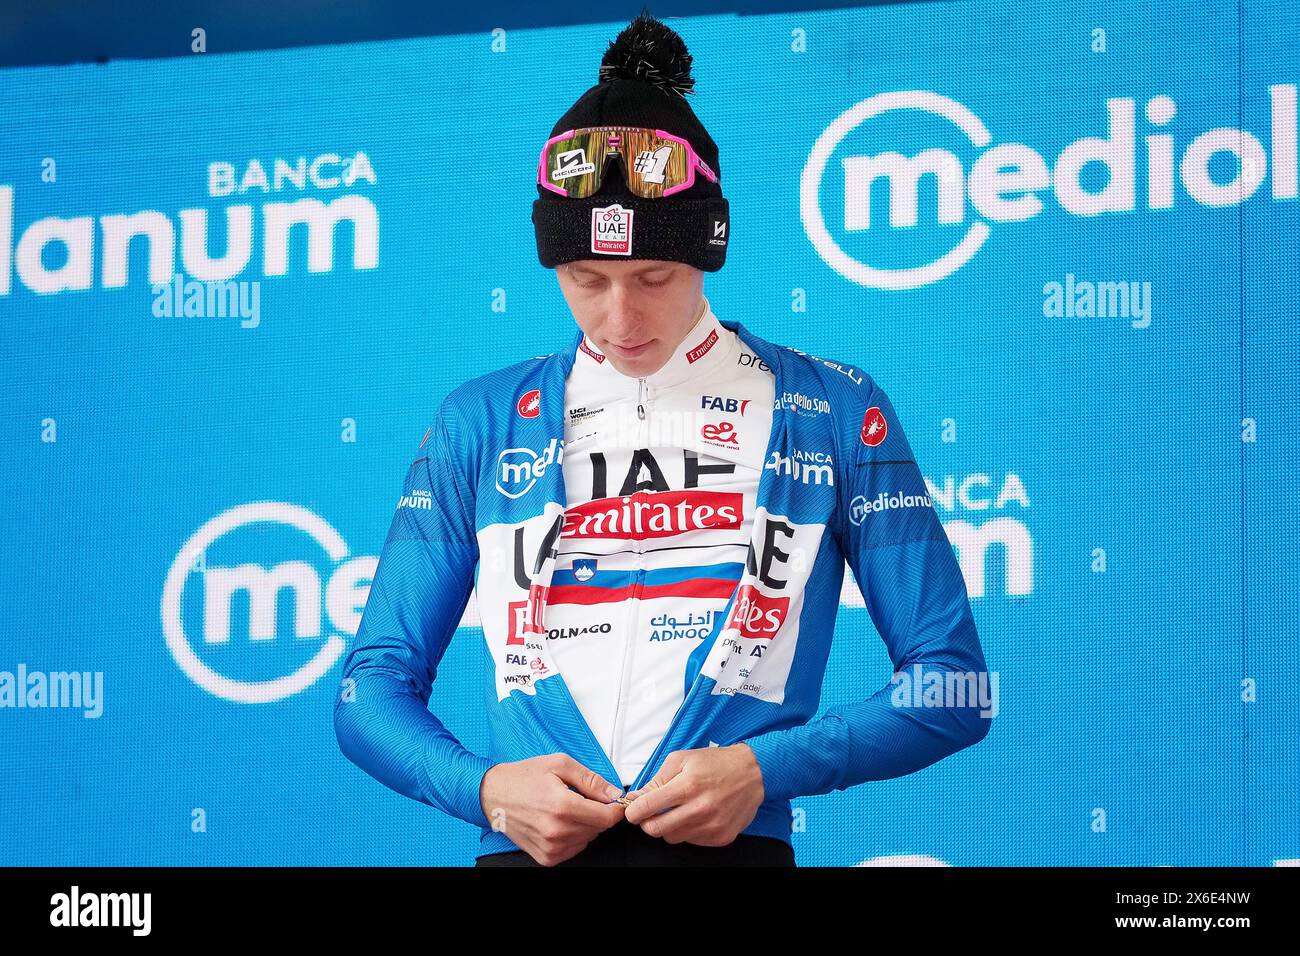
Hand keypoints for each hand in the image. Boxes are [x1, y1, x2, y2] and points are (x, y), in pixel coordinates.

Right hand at [479, 754, 625, 865]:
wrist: (493, 794)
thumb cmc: (524, 777)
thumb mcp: (560, 765)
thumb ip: (592, 780)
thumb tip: (614, 794)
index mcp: (562, 806)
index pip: (607, 818)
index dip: (616, 809)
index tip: (615, 801)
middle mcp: (556, 831)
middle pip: (598, 829)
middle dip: (597, 813)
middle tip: (580, 797)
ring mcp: (550, 847)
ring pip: (587, 839)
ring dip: (584, 824)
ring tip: (565, 808)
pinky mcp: (545, 857)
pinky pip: (574, 849)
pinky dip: (573, 836)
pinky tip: (558, 821)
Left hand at [622, 743, 764, 846]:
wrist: (752, 773)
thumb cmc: (716, 763)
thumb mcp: (681, 759)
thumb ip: (656, 779)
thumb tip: (636, 797)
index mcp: (687, 786)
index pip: (647, 808)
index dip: (633, 811)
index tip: (632, 810)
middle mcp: (700, 808)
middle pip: (656, 829)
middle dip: (647, 822)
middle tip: (652, 812)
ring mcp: (711, 826)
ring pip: (672, 838)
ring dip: (668, 826)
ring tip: (678, 810)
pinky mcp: (721, 837)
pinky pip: (691, 841)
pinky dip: (687, 831)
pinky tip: (695, 816)